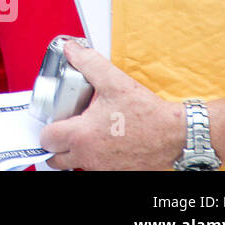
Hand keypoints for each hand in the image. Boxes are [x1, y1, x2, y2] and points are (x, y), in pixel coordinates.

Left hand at [40, 40, 183, 170]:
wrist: (177, 135)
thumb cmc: (148, 113)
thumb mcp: (114, 81)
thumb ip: (89, 63)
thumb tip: (72, 50)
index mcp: (82, 136)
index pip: (47, 140)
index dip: (47, 128)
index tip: (54, 120)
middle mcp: (90, 158)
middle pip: (56, 160)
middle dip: (56, 146)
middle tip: (64, 130)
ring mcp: (104, 169)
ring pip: (77, 166)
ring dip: (76, 154)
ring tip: (86, 135)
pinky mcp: (119, 173)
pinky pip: (98, 170)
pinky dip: (96, 160)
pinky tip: (105, 144)